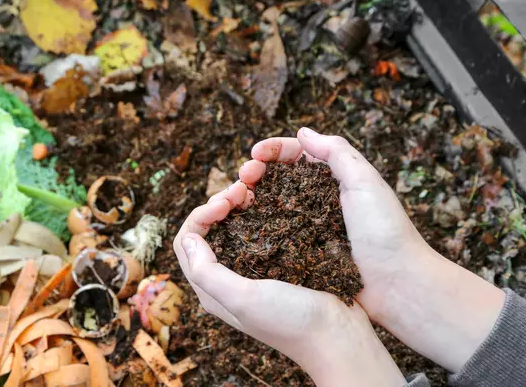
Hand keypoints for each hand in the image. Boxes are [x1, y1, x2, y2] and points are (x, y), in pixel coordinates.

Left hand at [173, 183, 405, 386]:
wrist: (338, 336)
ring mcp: (254, 269)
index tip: (225, 203)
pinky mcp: (277, 262)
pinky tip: (271, 200)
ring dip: (238, 204)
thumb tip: (187, 239)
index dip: (200, 215)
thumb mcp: (244, 299)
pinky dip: (260, 210)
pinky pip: (260, 229)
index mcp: (212, 290)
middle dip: (218, 204)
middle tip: (242, 189)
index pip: (187, 242)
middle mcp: (228, 279)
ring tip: (253, 189)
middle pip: (208, 230)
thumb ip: (208, 273)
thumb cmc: (290, 321)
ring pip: (233, 226)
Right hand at [238, 128, 504, 372]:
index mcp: (334, 179)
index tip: (255, 154)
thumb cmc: (386, 232)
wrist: (397, 286)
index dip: (273, 150)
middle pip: (277, 178)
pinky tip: (242, 225)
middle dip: (256, 171)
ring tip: (236, 198)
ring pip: (270, 205)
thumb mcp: (365, 182)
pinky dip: (255, 227)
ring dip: (250, 197)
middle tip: (243, 176)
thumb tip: (303, 132)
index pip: (297, 155)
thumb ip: (337, 152)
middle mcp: (318, 201)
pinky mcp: (301, 254)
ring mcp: (307, 228)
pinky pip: (272, 236)